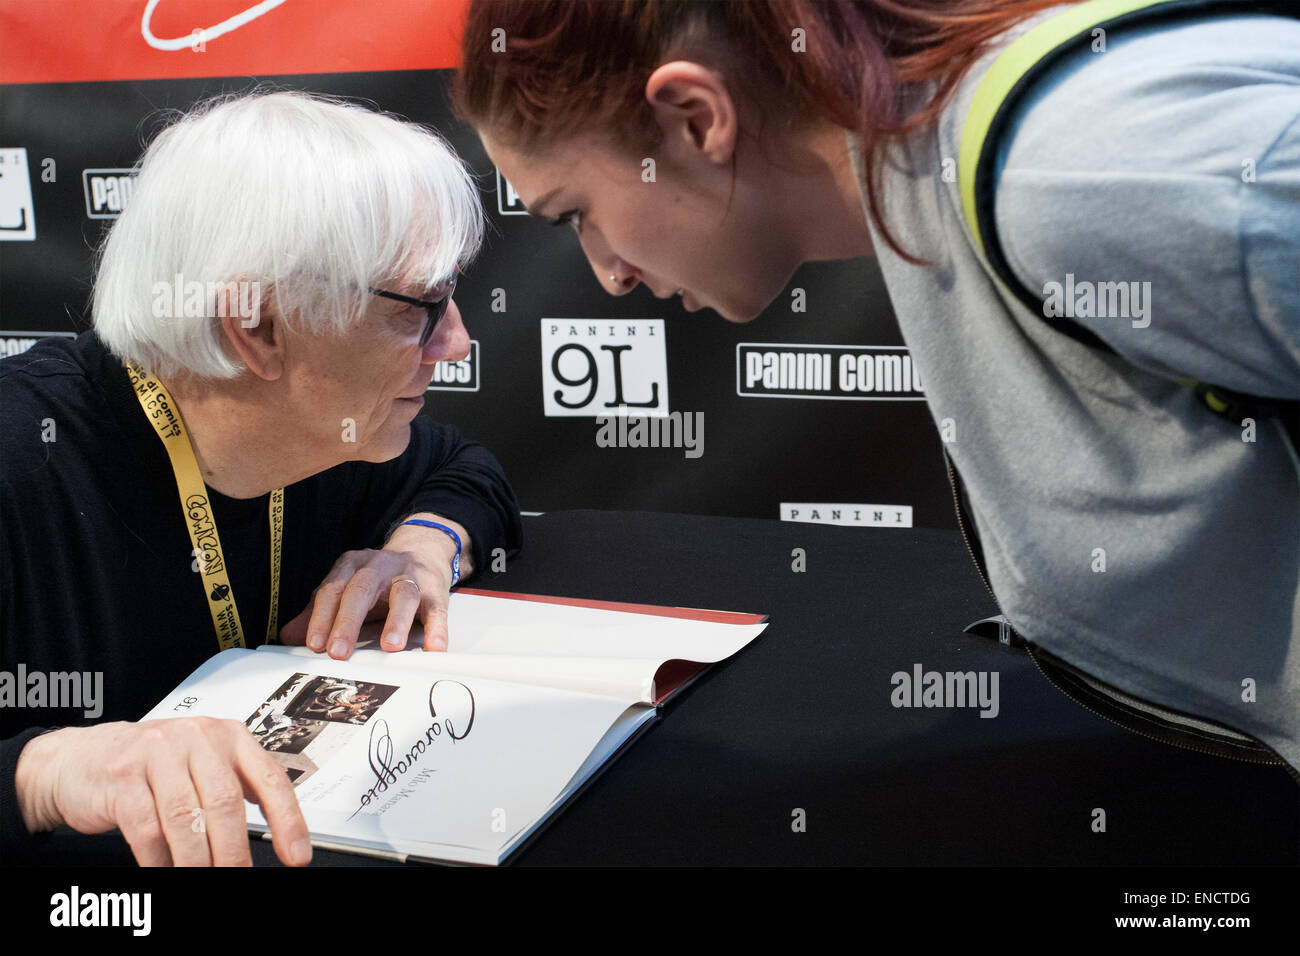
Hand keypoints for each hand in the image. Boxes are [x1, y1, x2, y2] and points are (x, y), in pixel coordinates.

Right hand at [15, 719, 311, 866]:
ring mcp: (158, 754)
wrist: (81, 758)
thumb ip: (237, 786)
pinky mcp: (123, 776)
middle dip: (234, 853)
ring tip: (203, 880)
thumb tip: (279, 831)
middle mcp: (198, 738)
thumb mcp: (203, 763)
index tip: (296, 857)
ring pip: (187, 820)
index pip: (270, 779)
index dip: (288, 821)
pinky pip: (148, 830)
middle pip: (226, 805)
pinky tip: (166, 872)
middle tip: (237, 878)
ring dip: (197, 862)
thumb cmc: (152, 765)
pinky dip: (160, 861)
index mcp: (229, 736)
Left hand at [280, 533, 458, 658]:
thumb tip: (288, 636)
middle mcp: (380, 566)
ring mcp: (410, 576)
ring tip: (391, 646)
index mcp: (352, 565)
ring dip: (396, 621)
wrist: (422, 554)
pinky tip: (434, 647)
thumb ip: (319, 614)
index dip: (321, 617)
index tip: (314, 645)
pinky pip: (437, 609)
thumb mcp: (346, 592)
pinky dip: (437, 629)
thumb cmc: (378, 583)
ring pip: (403, 595)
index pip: (332, 589)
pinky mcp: (435, 590)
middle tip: (338, 652)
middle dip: (348, 622)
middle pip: (362, 589)